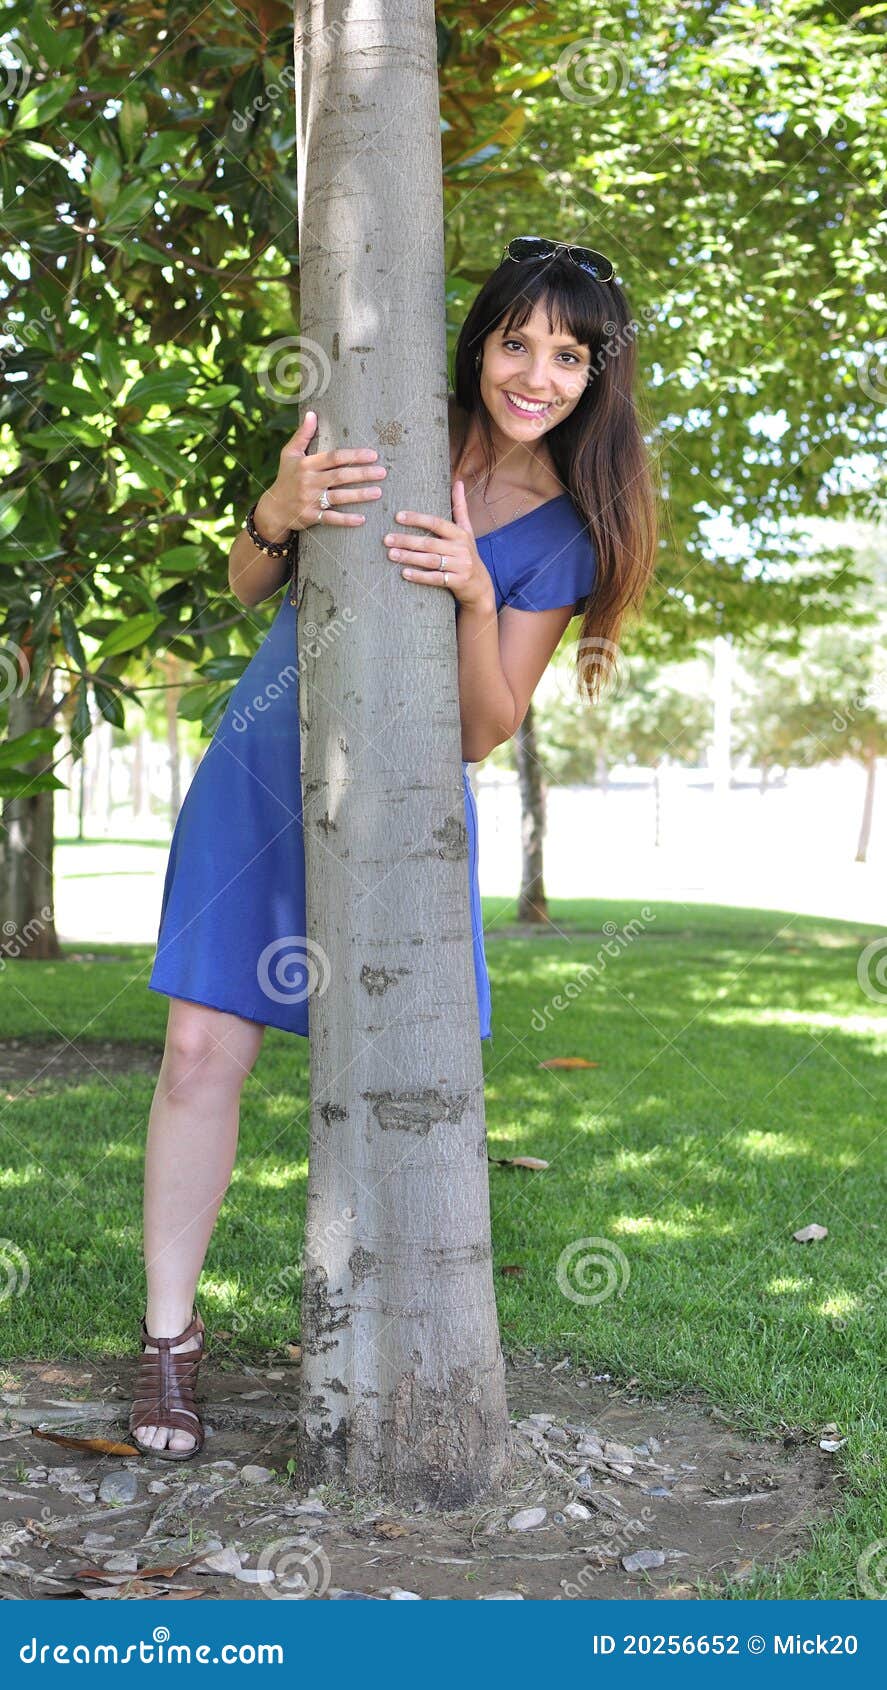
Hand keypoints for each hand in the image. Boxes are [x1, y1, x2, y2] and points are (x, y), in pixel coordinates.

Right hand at [260, 411, 387, 531]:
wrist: (274, 508)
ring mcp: (310, 500)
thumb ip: (302, 434)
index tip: (373, 455)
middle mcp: (309, 481)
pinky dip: (346, 520)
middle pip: (340, 476)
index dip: (353, 455)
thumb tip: (312, 413)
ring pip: (338, 497)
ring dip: (359, 495)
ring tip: (378, 492)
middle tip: (382, 472)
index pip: (333, 457)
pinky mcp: (311, 517)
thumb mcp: (290, 454)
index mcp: (306, 464)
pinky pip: (331, 518)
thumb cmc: (286, 477)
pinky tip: (362, 519)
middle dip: (362, 474)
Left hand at [383, 479, 494, 609]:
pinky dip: (420, 576)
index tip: (398, 516)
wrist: (480, 586)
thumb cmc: (468, 554)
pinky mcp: (458, 582)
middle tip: (387, 539)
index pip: (437, 523)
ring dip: (409, 557)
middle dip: (407, 540)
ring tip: (391, 554)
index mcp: (461, 534)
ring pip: (430, 560)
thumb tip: (458, 482)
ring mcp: (460, 566)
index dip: (417, 519)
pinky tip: (404, 573)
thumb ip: (460, 507)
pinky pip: (435, 579)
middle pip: (430, 543)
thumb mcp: (467, 531)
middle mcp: (461, 549)